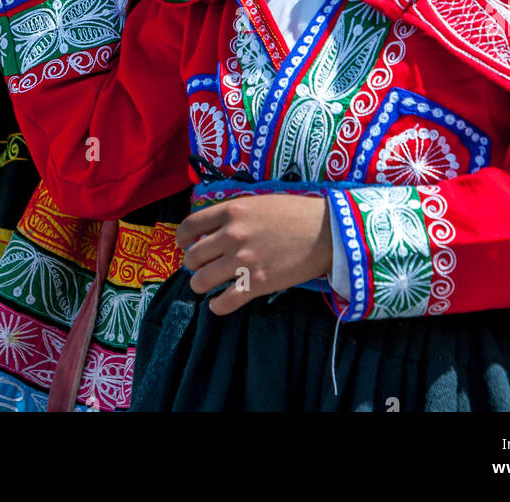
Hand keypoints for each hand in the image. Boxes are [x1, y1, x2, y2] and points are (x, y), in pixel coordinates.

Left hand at [177, 194, 332, 315]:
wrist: (326, 232)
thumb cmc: (295, 213)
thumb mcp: (258, 202)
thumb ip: (233, 214)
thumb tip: (211, 228)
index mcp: (232, 211)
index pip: (190, 226)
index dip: (182, 238)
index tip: (185, 245)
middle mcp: (231, 235)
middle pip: (193, 257)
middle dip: (193, 264)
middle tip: (202, 266)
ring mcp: (242, 261)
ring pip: (201, 281)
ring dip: (201, 285)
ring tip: (208, 285)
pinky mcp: (256, 284)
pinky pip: (224, 303)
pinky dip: (217, 306)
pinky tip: (218, 304)